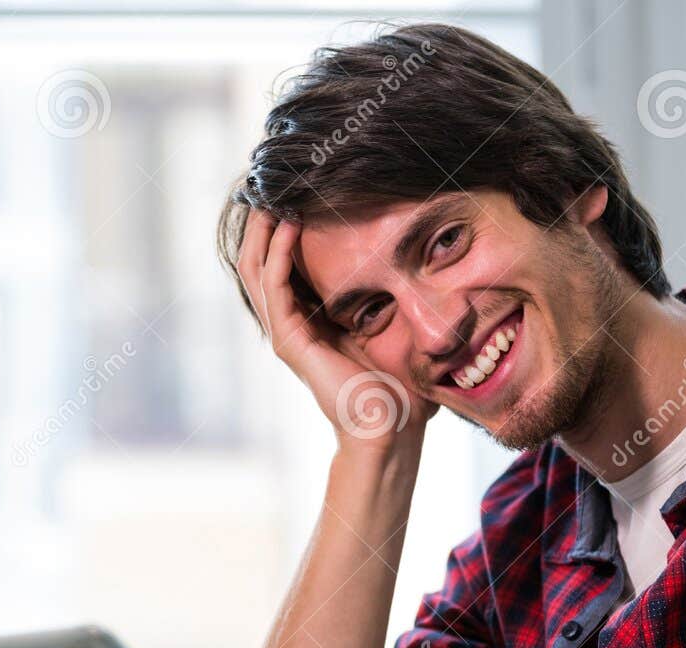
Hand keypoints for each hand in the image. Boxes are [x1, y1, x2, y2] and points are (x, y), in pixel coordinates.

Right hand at [234, 209, 434, 452]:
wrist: (390, 429)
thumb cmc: (400, 389)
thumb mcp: (396, 329)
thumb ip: (397, 300)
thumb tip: (429, 262)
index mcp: (311, 319)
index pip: (283, 262)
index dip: (283, 225)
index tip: (299, 187)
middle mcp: (290, 323)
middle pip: (259, 259)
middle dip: (264, 219)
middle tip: (274, 179)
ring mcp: (286, 333)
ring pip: (256, 268)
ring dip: (263, 228)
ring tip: (272, 191)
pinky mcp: (290, 341)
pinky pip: (275, 286)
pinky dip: (278, 252)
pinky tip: (289, 224)